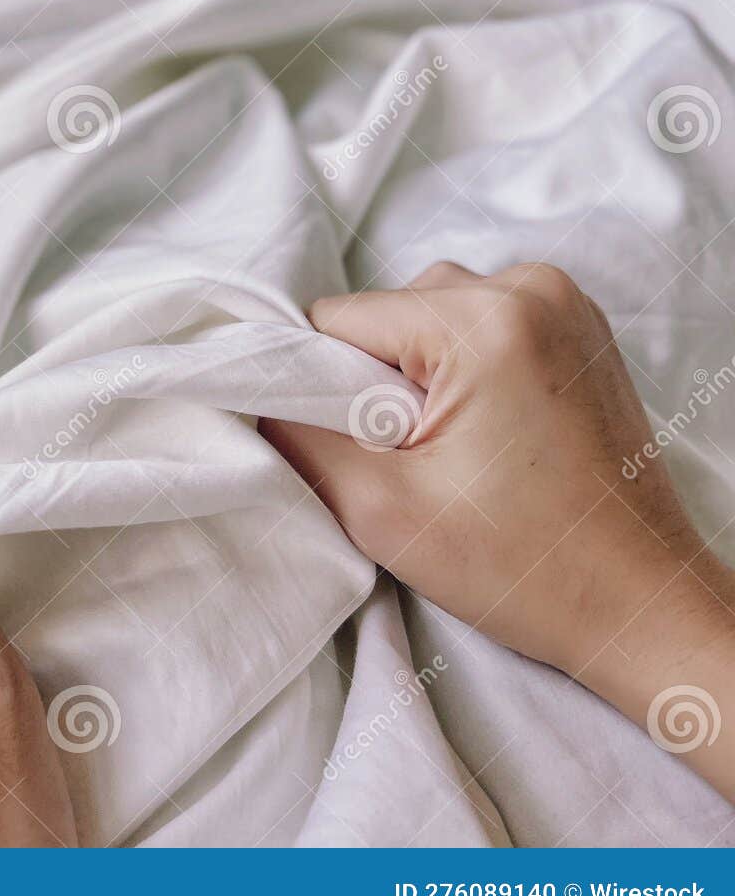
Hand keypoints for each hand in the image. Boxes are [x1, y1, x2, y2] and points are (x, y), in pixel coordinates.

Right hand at [261, 262, 734, 800]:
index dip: (322, 386)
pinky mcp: (580, 330)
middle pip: (386, 313)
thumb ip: (300, 438)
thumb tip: (252, 393)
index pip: (338, 320)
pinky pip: (479, 328)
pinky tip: (485, 438)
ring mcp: (565, 304)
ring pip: (429, 318)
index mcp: (485, 321)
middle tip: (415, 462)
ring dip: (418, 379)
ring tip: (455, 455)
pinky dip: (463, 374)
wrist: (642, 606)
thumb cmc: (529, 568)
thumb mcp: (383, 511)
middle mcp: (531, 289)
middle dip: (376, 382)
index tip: (361, 450)